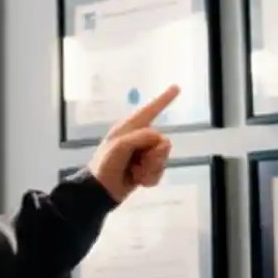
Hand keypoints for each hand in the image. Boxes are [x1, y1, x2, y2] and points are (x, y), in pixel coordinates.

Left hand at [86, 85, 178, 202]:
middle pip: (163, 141)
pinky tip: (138, 180)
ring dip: (151, 168)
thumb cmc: (106, 163)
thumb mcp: (121, 145)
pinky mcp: (146, 169)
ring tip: (135, 172)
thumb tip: (160, 141)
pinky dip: (150, 178)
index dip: (164, 99)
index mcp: (131, 127)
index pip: (151, 109)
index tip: (176, 87)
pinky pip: (160, 171)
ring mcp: (144, 154)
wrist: (100, 190)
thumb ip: (142, 137)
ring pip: (163, 158)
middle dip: (154, 155)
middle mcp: (139, 138)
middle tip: (138, 162)